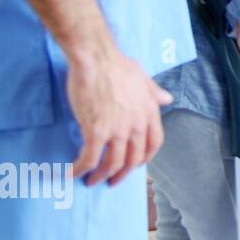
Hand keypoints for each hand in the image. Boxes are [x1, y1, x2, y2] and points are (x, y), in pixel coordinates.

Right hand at [65, 35, 170, 186]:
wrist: (96, 58)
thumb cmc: (116, 65)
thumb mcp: (143, 78)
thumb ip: (155, 92)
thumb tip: (167, 98)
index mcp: (150, 112)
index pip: (154, 144)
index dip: (145, 157)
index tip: (135, 164)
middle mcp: (137, 125)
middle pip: (133, 158)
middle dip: (122, 173)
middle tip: (112, 181)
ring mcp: (118, 130)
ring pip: (112, 163)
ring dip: (101, 176)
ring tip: (91, 181)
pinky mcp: (96, 131)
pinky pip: (89, 158)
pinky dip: (80, 169)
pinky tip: (72, 174)